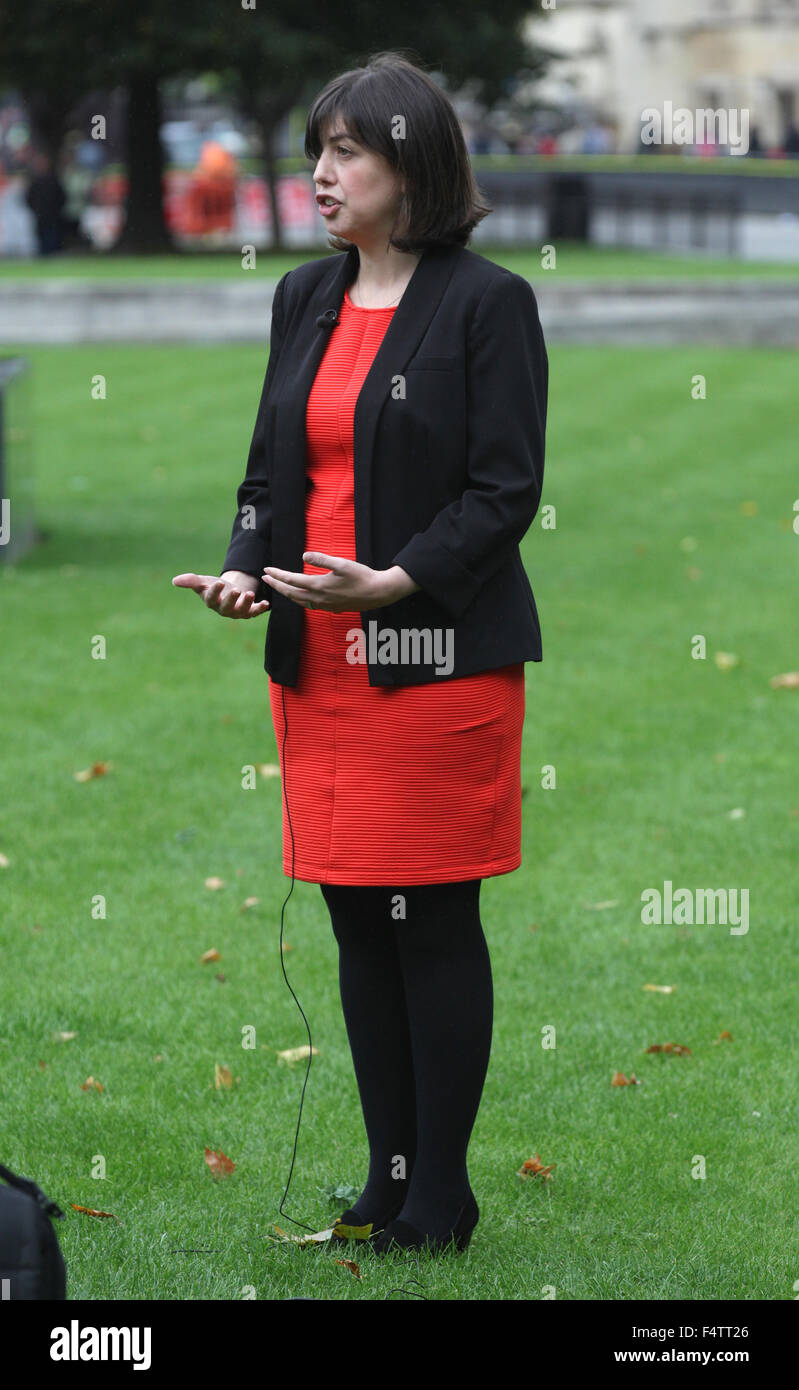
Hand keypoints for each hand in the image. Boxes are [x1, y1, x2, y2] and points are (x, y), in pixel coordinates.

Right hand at [171, 570, 270, 617]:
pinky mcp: (249, 612)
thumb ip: (191, 581)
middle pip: (227, 607)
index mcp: (212, 602)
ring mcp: (237, 612)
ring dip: (247, 603)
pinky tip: (266, 603)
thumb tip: (175, 581)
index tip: (218, 582)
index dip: (214, 591)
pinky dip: (260, 609)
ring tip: (250, 593)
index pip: (211, 598)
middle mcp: (224, 609)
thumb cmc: (214, 586)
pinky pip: (255, 612)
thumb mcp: (203, 581)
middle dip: (231, 599)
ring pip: (242, 611)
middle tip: (236, 590)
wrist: (229, 590)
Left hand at [261, 553, 418, 611]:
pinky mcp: (331, 608)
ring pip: (299, 601)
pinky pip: (309, 606)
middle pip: (291, 593)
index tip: (266, 570)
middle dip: (276, 585)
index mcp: (319, 586)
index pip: (292, 580)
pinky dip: (299, 600)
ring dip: (286, 594)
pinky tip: (300, 597)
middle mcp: (319, 598)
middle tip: (265, 578)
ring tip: (278, 587)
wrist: (378, 593)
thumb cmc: (362, 576)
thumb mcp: (342, 563)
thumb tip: (304, 555)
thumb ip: (321, 559)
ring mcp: (325, 605)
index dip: (277, 575)